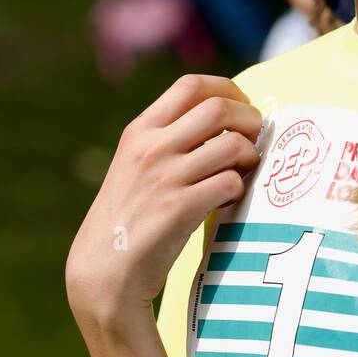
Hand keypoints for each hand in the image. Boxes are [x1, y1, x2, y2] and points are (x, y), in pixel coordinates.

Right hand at [66, 75, 261, 331]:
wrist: (103, 271)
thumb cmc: (129, 216)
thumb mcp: (135, 164)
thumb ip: (167, 139)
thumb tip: (222, 116)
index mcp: (140, 131)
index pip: (191, 85)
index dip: (227, 90)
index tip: (241, 105)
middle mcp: (151, 148)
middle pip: (219, 108)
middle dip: (249, 119)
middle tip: (254, 139)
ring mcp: (165, 178)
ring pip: (232, 145)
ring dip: (249, 157)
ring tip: (243, 172)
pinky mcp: (180, 209)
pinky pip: (230, 183)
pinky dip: (240, 189)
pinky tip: (229, 200)